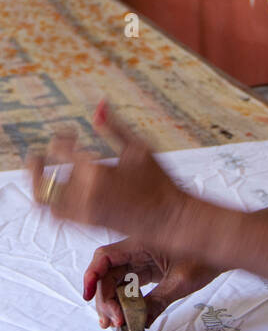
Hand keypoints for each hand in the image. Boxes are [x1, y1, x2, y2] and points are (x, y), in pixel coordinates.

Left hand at [27, 99, 189, 245]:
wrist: (167, 217)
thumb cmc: (158, 181)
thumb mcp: (139, 148)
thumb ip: (115, 126)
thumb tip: (98, 106)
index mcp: (96, 171)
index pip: (60, 150)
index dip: (62, 137)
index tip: (71, 133)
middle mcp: (85, 194)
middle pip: (43, 179)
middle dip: (35, 165)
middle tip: (38, 156)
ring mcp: (84, 212)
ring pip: (45, 200)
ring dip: (40, 184)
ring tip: (44, 172)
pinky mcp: (87, 224)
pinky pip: (57, 215)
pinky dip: (51, 201)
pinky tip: (60, 189)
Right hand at [83, 239, 217, 328]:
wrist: (223, 248)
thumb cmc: (206, 254)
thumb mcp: (181, 280)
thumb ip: (157, 301)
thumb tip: (139, 322)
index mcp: (140, 243)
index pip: (104, 257)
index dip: (91, 276)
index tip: (88, 296)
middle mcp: (136, 250)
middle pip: (107, 275)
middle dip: (105, 299)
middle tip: (114, 322)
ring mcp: (141, 260)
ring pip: (116, 282)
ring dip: (113, 303)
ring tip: (117, 324)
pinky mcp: (148, 269)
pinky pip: (129, 285)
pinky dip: (126, 301)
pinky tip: (127, 317)